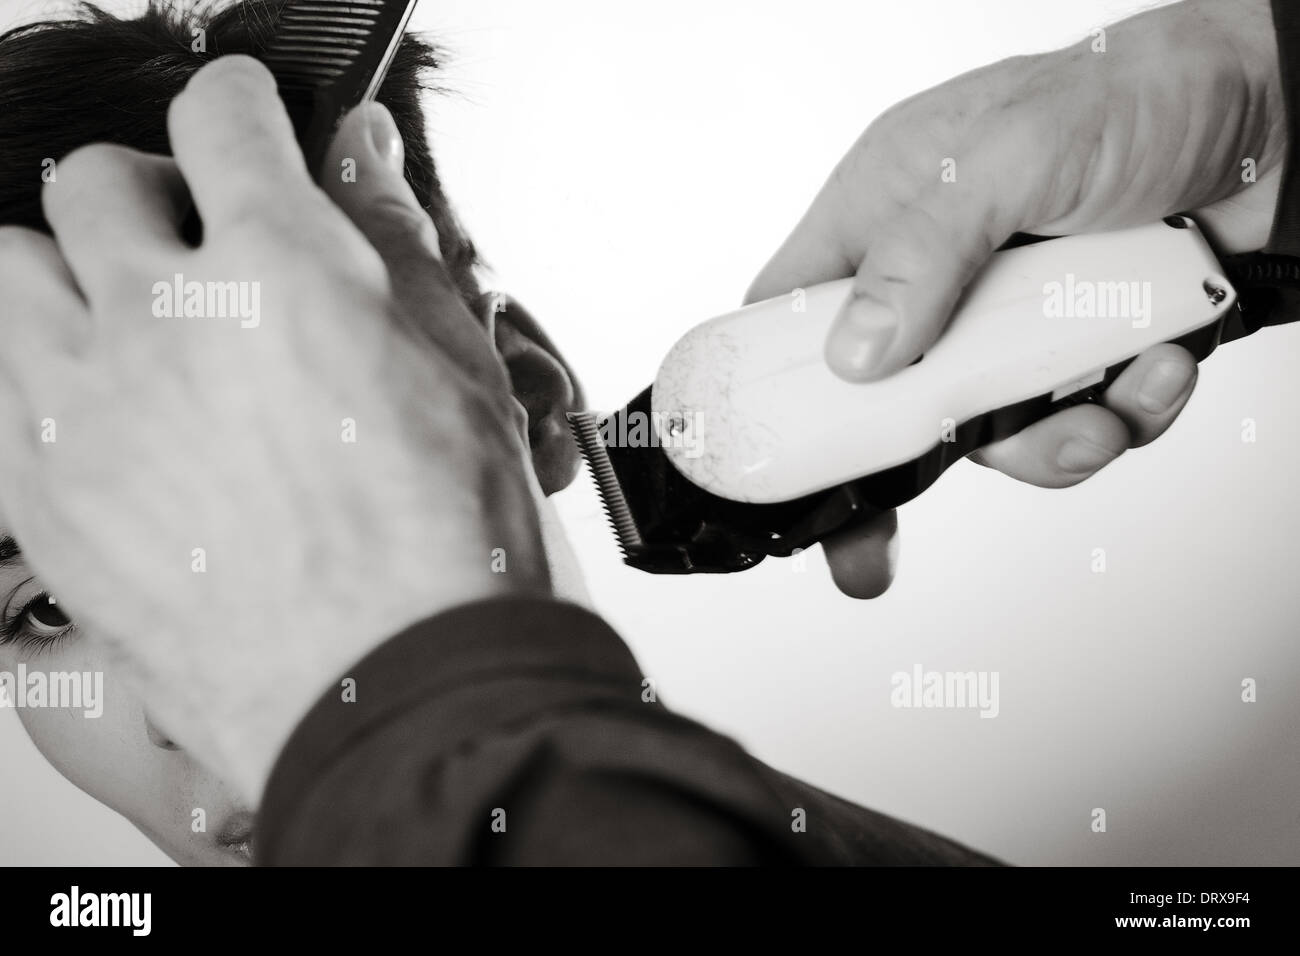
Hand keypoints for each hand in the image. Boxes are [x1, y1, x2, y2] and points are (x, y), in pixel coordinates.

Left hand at [0, 57, 548, 802]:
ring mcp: (86, 411)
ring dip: (68, 273)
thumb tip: (361, 162)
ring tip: (124, 319)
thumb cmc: (441, 552)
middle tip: (195, 241)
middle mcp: (164, 322)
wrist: (398, 690)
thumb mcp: (456, 369)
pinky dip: (40, 373)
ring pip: (10, 269)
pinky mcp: (42, 498)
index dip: (243, 111)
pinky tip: (104, 410)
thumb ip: (393, 244)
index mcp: (279, 271)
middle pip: (100, 182)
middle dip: (154, 194)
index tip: (246, 127)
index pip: (224, 120)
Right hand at [747, 0, 1284, 597]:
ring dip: (1046, 443)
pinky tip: (1159, 367)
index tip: (780, 471)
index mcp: (884, 213)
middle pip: (882, 399)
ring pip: (987, 427)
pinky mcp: (1082, 349)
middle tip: (868, 562)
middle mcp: (936, 276)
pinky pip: (1077, 419)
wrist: (1284, 110)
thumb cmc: (1135, 93)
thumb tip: (854, 357)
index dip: (776, 393)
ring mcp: (1010, 318)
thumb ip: (925, 250)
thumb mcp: (1011, 155)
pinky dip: (1125, 414)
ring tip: (1100, 415)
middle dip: (895, 478)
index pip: (792, 314)